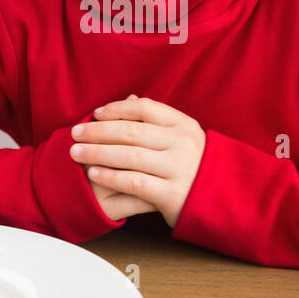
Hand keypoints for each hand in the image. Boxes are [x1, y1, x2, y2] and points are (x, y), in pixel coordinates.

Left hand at [70, 94, 205, 227]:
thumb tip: (127, 98)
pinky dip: (111, 177)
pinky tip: (94, 174)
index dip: (116, 109)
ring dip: (98, 153)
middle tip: (75, 133)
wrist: (223, 199)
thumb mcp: (181, 137)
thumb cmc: (193, 165)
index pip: (144, 108)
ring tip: (76, 153)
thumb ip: (156, 119)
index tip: (95, 114)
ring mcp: (179, 168)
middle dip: (98, 131)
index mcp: (183, 125)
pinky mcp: (172, 193)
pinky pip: (135, 182)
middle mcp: (182, 143)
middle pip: (132, 131)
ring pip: (130, 156)